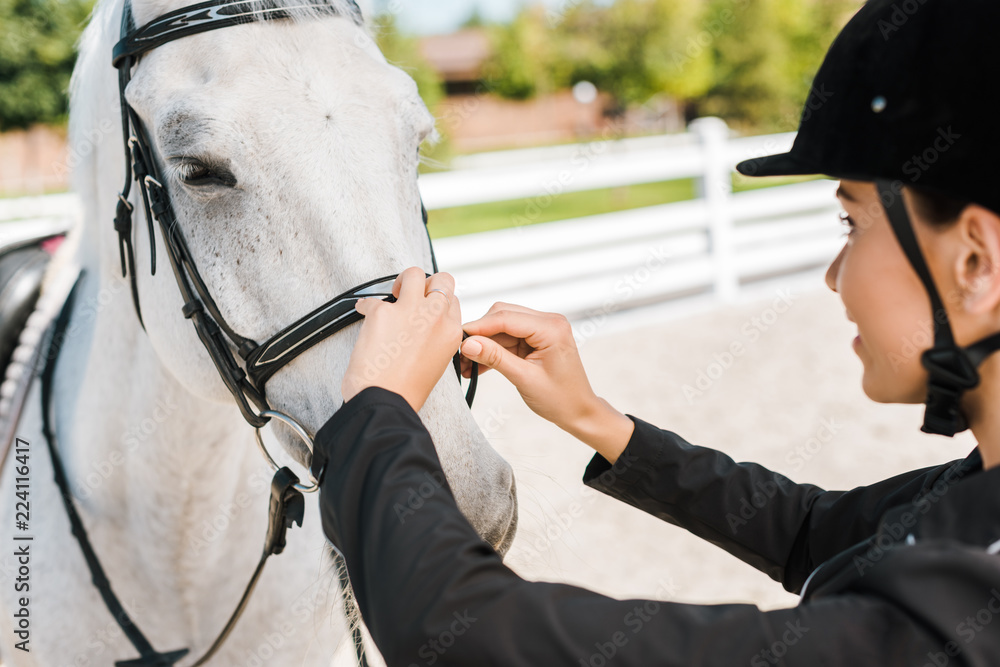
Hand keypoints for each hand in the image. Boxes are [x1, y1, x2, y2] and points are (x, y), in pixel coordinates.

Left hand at [342, 268, 461, 412]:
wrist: (385, 401)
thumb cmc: (407, 391)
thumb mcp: (436, 363)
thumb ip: (435, 339)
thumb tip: (422, 328)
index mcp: (452, 332)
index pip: (452, 300)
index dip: (438, 301)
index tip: (426, 308)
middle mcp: (436, 317)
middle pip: (442, 280)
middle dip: (427, 283)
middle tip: (411, 295)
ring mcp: (410, 311)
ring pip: (413, 274)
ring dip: (402, 281)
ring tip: (393, 294)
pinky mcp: (383, 312)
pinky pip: (372, 300)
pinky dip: (365, 306)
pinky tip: (363, 314)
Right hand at [461, 303, 633, 462]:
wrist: (578, 411)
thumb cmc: (560, 399)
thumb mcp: (524, 379)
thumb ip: (495, 358)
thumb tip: (467, 344)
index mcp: (551, 328)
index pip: (505, 318)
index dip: (478, 327)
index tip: (455, 338)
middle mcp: (548, 322)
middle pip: (502, 316)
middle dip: (479, 334)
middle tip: (460, 355)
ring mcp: (542, 329)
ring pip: (502, 327)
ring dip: (484, 344)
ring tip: (467, 365)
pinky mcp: (536, 338)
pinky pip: (508, 338)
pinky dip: (493, 350)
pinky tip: (478, 366)